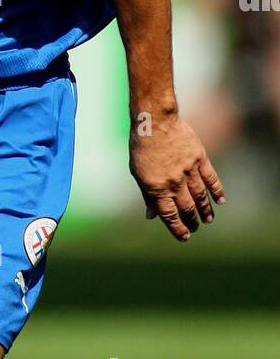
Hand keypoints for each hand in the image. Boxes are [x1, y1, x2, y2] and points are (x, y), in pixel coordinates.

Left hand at [129, 114, 224, 240]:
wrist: (155, 122)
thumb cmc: (142, 148)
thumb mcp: (139, 173)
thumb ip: (147, 195)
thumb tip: (152, 216)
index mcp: (156, 188)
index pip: (169, 215)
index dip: (177, 228)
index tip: (184, 237)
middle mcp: (174, 182)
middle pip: (186, 208)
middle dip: (192, 222)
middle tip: (195, 228)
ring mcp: (188, 171)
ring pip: (200, 196)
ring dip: (205, 210)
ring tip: (208, 220)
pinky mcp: (200, 159)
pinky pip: (211, 179)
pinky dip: (217, 191)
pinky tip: (220, 201)